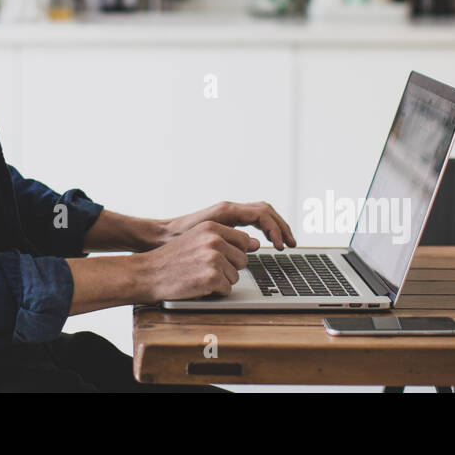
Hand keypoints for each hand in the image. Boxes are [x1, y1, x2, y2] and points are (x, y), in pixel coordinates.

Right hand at [134, 222, 257, 301]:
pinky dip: (215, 292)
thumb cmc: (171, 259)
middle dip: (228, 269)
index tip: (217, 258)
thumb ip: (224, 240)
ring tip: (199, 277)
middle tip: (204, 269)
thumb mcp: (196, 239)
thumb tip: (256, 244)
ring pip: (236, 276)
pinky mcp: (212, 277)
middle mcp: (215, 239)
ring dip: (221, 281)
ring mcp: (214, 258)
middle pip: (242, 260)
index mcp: (211, 227)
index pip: (243, 241)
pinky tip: (198, 285)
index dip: (232, 254)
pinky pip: (227, 289)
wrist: (148, 273)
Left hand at [160, 200, 296, 250]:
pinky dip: (266, 227)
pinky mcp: (228, 220)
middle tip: (291, 244)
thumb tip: (256, 245)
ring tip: (285, 242)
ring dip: (276, 226)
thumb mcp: (206, 239)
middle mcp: (230, 208)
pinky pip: (254, 219)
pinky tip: (269, 240)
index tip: (281, 246)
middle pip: (266, 210)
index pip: (262, 214)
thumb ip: (231, 241)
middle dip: (281, 226)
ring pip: (261, 213)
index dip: (276, 229)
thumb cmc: (180, 237)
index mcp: (227, 210)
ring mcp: (229, 213)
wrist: (162, 234)